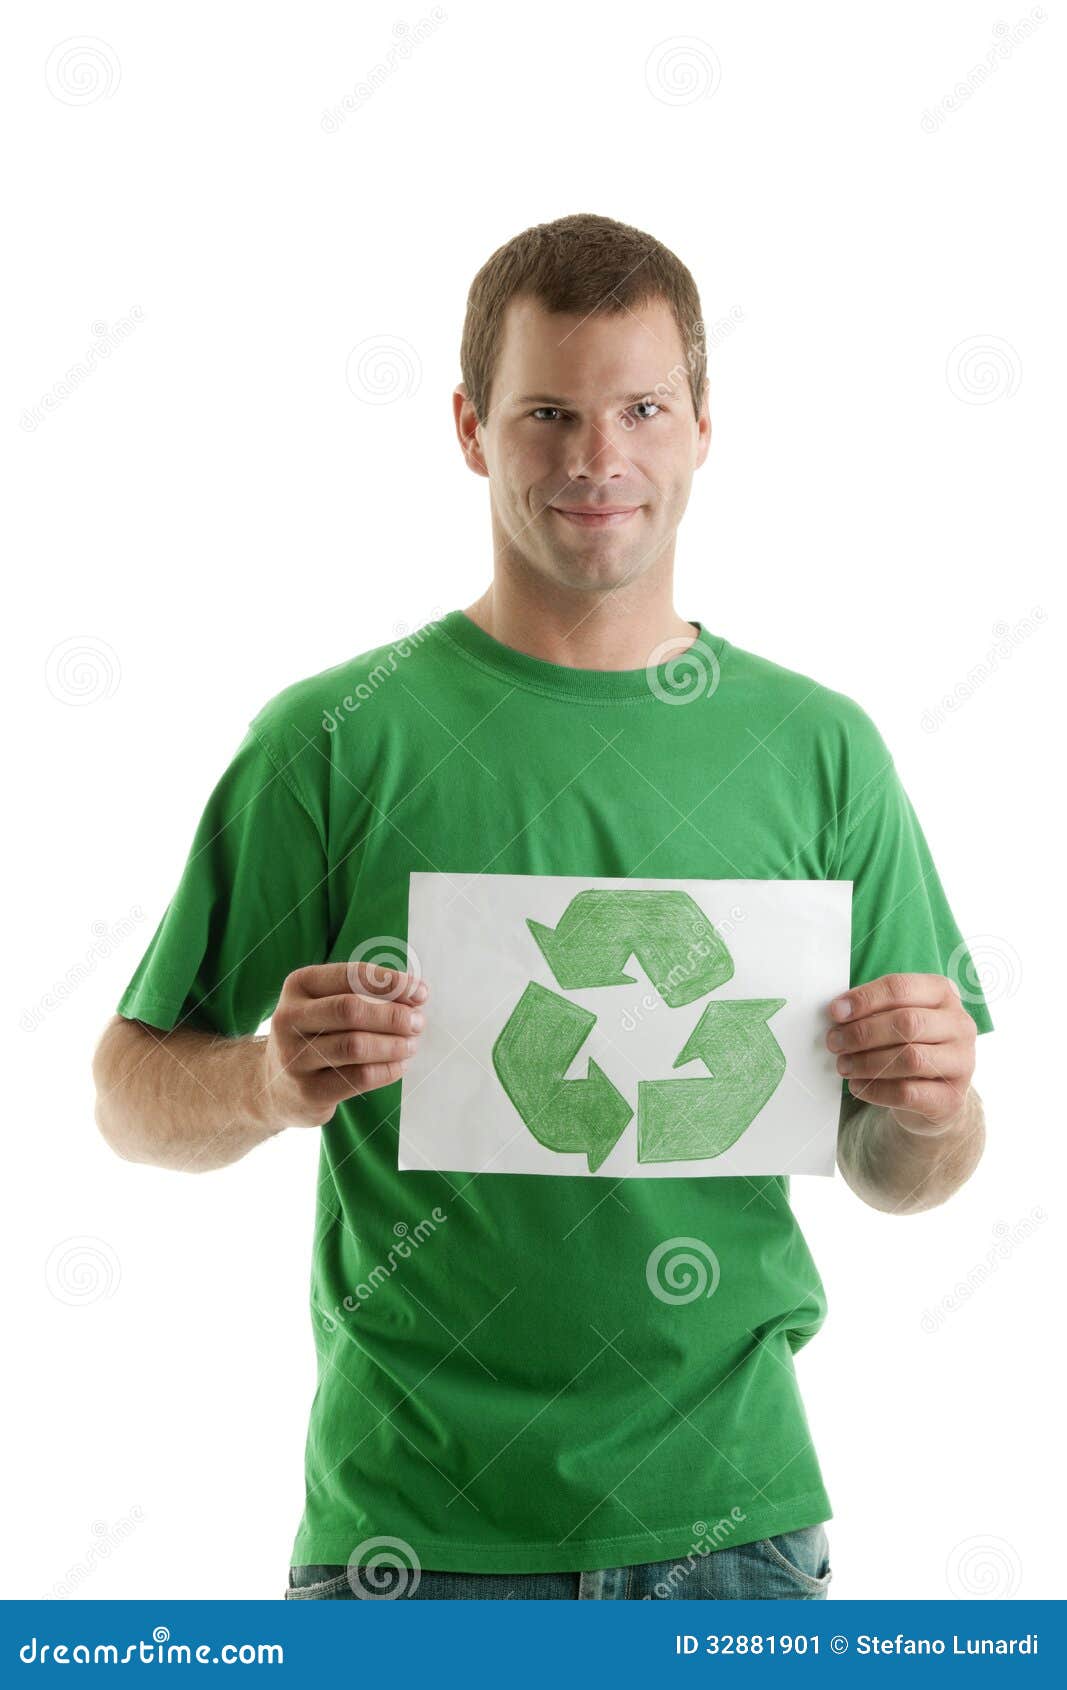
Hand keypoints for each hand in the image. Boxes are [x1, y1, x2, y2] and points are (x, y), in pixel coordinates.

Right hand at [261, 960, 427, 1130]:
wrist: (275, 1085)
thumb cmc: (316, 1034)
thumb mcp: (328, 1003)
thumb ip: (366, 994)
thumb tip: (416, 994)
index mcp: (299, 985)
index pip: (351, 975)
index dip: (391, 982)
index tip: (421, 992)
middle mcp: (289, 1018)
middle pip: (350, 1010)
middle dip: (393, 1015)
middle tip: (418, 1022)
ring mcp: (294, 1056)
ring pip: (355, 1046)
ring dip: (393, 1045)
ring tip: (411, 1045)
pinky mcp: (308, 1090)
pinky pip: (358, 1078)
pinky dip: (387, 1070)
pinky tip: (399, 1066)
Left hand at [826, 972, 974, 1134]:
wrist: (933, 1095)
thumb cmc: (907, 1045)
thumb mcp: (896, 1019)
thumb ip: (874, 1011)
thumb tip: (839, 1012)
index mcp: (943, 994)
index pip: (901, 988)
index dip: (865, 999)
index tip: (835, 1012)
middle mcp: (960, 1025)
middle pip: (907, 1022)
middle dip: (863, 1032)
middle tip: (835, 1042)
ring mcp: (962, 1062)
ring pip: (910, 1058)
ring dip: (867, 1062)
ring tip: (843, 1065)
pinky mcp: (952, 1097)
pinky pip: (908, 1093)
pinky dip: (876, 1089)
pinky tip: (858, 1085)